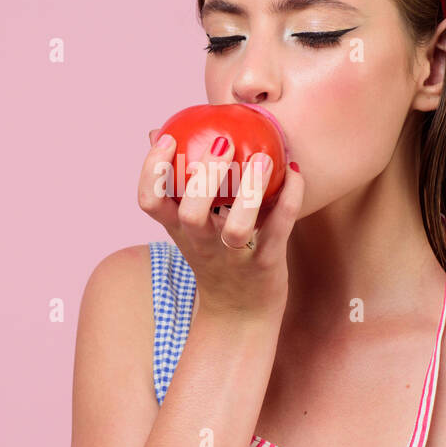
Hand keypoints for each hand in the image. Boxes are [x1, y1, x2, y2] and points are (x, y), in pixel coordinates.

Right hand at [139, 127, 302, 320]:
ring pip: (238, 228)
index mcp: (180, 229)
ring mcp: (234, 256)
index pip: (150, 201)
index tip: (167, 140)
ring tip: (262, 159)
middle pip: (191, 213)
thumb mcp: (189, 225)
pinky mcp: (266, 264)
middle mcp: (202, 244)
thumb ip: (178, 183)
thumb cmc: (215, 256)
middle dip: (205, 177)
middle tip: (223, 143)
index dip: (152, 170)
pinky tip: (295, 172)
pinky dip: (289, 199)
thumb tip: (159, 131)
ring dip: (251, 192)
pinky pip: (279, 230)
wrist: (239, 314)